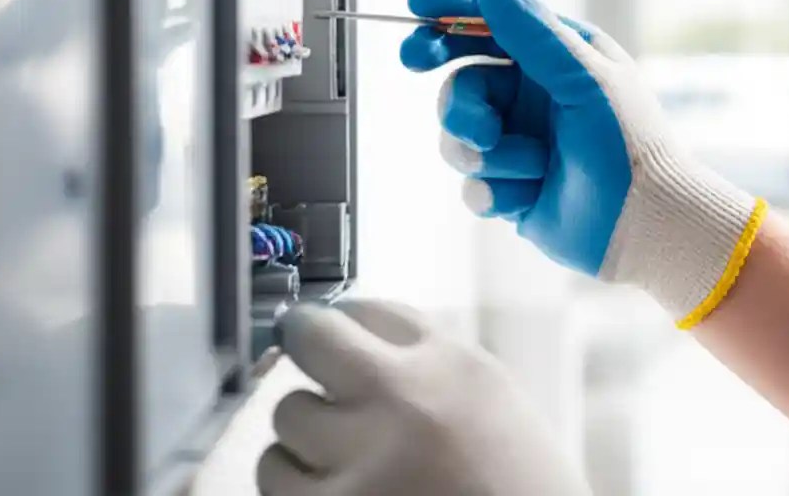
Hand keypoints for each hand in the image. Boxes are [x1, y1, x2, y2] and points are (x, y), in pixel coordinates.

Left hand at [257, 300, 590, 495]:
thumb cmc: (515, 484)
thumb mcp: (492, 402)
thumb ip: (429, 363)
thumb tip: (354, 336)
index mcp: (455, 368)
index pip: (370, 310)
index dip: (352, 325)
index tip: (346, 336)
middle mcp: (406, 400)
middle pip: (313, 336)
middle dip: (306, 343)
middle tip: (311, 357)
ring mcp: (362, 458)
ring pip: (288, 412)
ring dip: (309, 432)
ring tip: (350, 458)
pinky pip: (273, 474)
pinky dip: (296, 482)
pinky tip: (339, 491)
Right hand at [400, 0, 765, 326]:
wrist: (644, 224)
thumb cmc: (628, 144)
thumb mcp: (584, 78)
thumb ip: (533, 34)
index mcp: (555, 59)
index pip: (492, 24)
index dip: (450, 10)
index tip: (416, 4)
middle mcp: (531, 97)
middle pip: (461, 84)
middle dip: (458, 100)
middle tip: (437, 107)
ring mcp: (517, 142)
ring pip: (457, 138)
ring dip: (489, 154)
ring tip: (530, 165)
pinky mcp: (509, 187)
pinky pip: (470, 185)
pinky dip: (496, 192)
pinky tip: (530, 197)